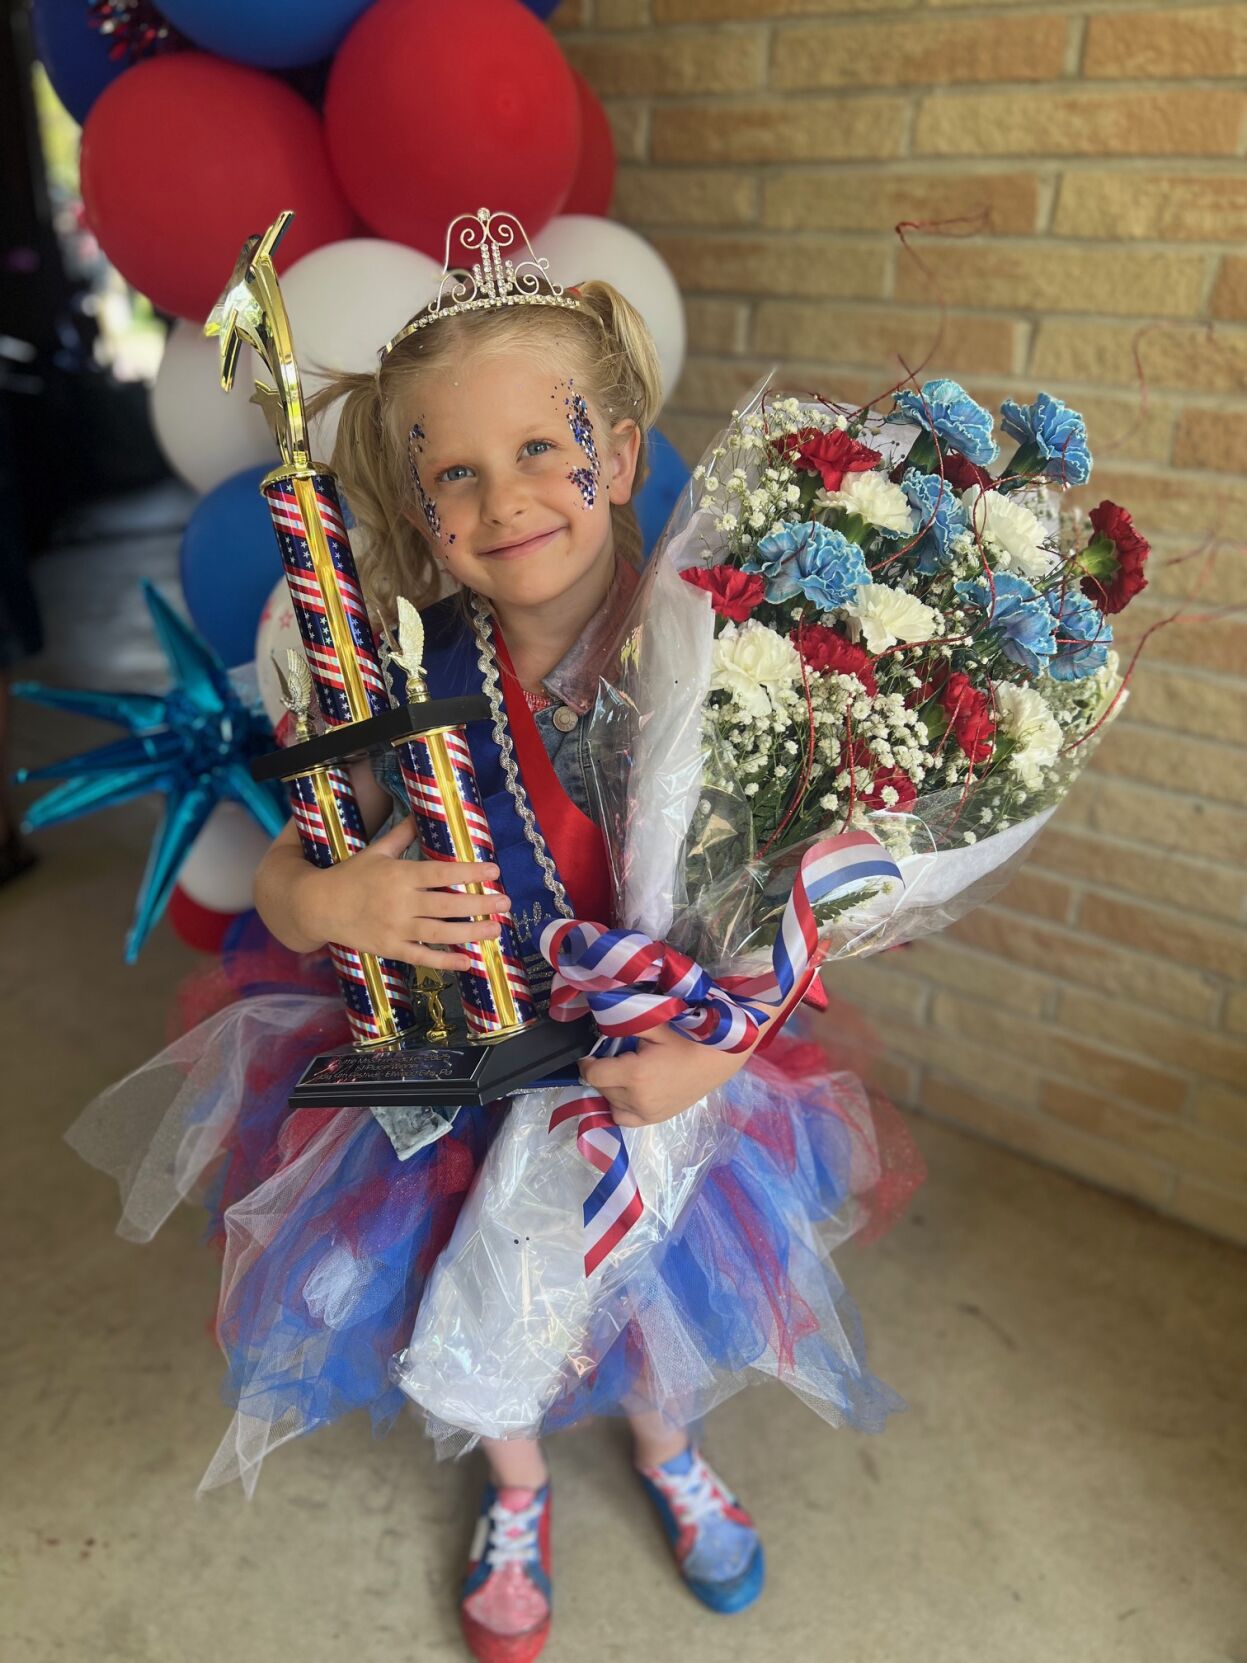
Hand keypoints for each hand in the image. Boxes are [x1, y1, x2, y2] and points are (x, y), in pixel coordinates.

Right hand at [304, 816, 510, 973]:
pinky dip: (446, 961)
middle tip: (506, 903)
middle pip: (447, 904)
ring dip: (471, 932)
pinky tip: (468, 961)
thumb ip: (400, 834)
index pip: (441, 872)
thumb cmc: (350, 876)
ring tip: (496, 929)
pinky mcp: (390, 949)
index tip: (494, 870)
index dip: (469, 871)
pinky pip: (422, 957)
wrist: (317, 906)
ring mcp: (396, 928)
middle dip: (480, 904)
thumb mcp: (375, 851)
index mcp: (399, 875)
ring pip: (440, 933)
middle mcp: (400, 902)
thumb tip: (419, 813)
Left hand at [578, 1023, 751, 1127]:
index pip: (593, 1075)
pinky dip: (620, 1106)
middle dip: (602, 1072)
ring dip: (610, 1089)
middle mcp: (637, 1099)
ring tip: (623, 1073)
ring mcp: (647, 1113)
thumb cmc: (689, 1039)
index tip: (591, 1054)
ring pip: (611, 1104)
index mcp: (635, 1074)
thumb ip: (624, 1023)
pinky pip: (624, 1119)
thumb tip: (599, 1020)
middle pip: (602, 1089)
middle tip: (614, 1057)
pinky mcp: (655, 1119)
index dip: (587, 1063)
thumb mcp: (656, 1026)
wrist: (717, 1061)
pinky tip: (628, 1092)